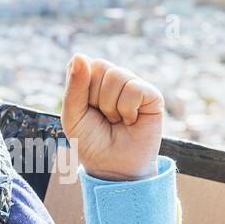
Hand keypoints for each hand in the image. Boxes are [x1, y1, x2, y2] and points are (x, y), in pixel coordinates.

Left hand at [61, 54, 163, 180]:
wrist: (114, 168)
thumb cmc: (92, 143)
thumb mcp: (72, 116)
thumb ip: (74, 87)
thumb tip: (80, 55)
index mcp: (93, 79)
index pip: (82, 63)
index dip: (80, 88)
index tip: (84, 109)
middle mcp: (114, 79)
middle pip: (100, 66)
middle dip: (95, 97)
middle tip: (102, 117)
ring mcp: (134, 85)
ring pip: (117, 76)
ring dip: (111, 106)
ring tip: (117, 120)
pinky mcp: (152, 96)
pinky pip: (134, 88)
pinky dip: (127, 109)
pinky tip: (131, 121)